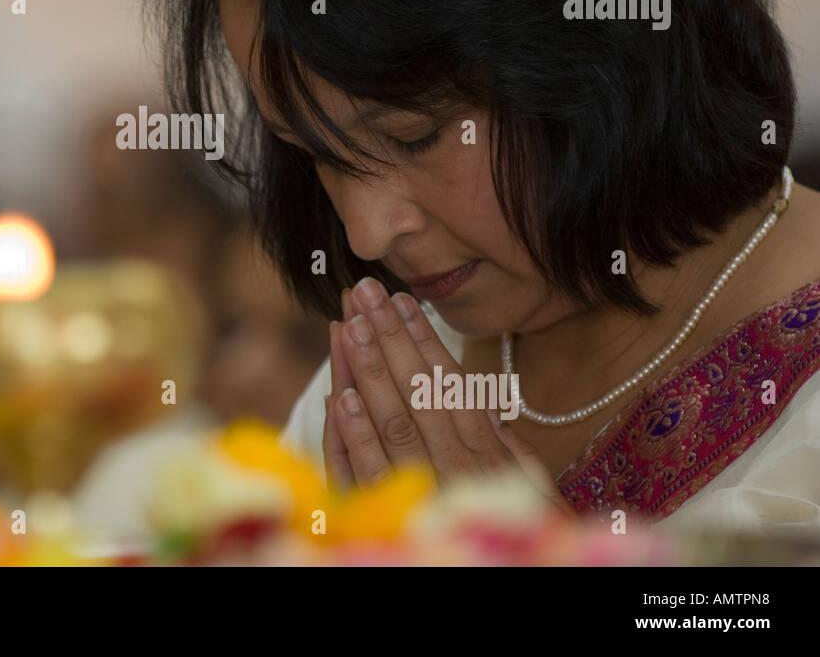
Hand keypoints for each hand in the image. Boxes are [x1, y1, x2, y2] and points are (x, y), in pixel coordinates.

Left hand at [322, 276, 569, 511]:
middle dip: (388, 337)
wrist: (522, 574)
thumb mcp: (522, 481)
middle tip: (364, 292)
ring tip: (349, 325)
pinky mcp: (402, 517)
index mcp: (489, 451)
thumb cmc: (522, 531)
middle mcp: (461, 466)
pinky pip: (374, 474)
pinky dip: (357, 435)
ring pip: (395, 423)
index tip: (400, 299)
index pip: (450, 382)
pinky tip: (342, 398)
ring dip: (369, 371)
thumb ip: (500, 438)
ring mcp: (430, 491)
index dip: (422, 338)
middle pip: (419, 391)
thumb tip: (478, 393)